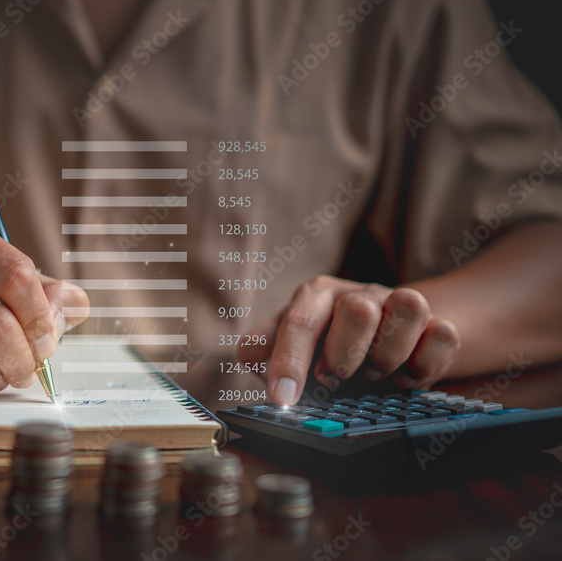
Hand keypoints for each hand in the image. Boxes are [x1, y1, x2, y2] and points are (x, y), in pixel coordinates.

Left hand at [237, 275, 459, 404]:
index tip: (284, 398)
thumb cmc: (327, 342)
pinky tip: (406, 379)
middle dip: (343, 357)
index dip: (289, 362)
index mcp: (316, 296)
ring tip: (373, 375)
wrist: (385, 330)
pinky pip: (444, 333)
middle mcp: (358, 294)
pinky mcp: (436, 323)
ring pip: (409, 306)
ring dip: (389, 355)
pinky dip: (426, 364)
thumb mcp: (291, 343)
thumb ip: (264, 347)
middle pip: (357, 310)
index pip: (299, 323)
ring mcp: (399, 305)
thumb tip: (249, 355)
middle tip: (333, 382)